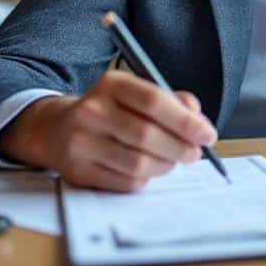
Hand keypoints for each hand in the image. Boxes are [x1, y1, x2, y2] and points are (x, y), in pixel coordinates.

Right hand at [0, 71, 216, 191]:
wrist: (57, 129)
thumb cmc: (110, 111)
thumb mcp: (136, 94)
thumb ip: (171, 101)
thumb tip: (197, 119)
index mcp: (111, 84)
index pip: (154, 101)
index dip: (186, 121)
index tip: (207, 134)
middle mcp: (92, 111)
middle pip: (147, 135)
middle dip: (181, 148)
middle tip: (196, 153)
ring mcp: (81, 142)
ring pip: (138, 163)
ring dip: (166, 165)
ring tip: (173, 160)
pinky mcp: (79, 171)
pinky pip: (126, 182)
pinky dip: (146, 178)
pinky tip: (148, 169)